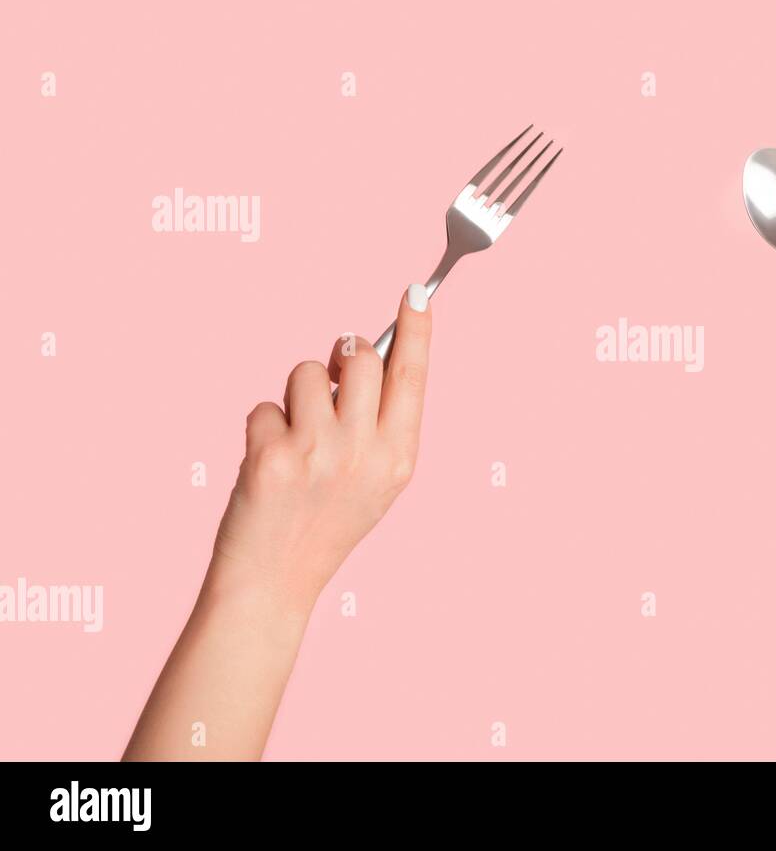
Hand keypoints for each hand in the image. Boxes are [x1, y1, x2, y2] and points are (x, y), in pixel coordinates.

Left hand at [213, 283, 432, 609]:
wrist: (275, 581)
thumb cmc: (324, 522)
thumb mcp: (375, 478)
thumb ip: (379, 422)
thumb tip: (361, 353)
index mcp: (400, 457)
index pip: (413, 376)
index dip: (416, 330)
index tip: (416, 292)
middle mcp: (367, 453)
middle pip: (358, 358)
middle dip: (337, 358)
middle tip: (327, 380)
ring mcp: (321, 454)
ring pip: (304, 374)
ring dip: (293, 396)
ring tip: (293, 439)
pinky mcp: (273, 458)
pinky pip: (264, 406)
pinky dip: (260, 428)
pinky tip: (265, 465)